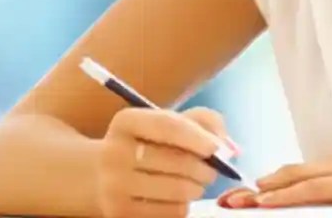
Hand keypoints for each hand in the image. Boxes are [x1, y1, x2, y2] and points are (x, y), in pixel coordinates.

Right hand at [95, 106, 240, 217]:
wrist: (99, 175)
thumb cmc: (144, 143)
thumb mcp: (164, 122)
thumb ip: (203, 122)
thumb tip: (231, 148)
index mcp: (126, 122)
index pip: (167, 126)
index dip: (198, 137)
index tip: (217, 148)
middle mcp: (114, 153)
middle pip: (178, 162)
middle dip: (206, 168)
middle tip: (212, 169)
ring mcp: (115, 186)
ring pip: (179, 190)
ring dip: (198, 187)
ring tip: (194, 182)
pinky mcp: (121, 213)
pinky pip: (172, 212)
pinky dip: (184, 205)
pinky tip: (176, 196)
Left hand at [218, 139, 331, 209]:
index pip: (304, 173)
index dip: (275, 183)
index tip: (251, 193)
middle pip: (291, 174)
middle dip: (258, 188)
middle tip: (230, 200)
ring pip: (296, 179)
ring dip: (264, 192)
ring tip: (237, 202)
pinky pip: (316, 189)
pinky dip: (288, 194)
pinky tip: (269, 201)